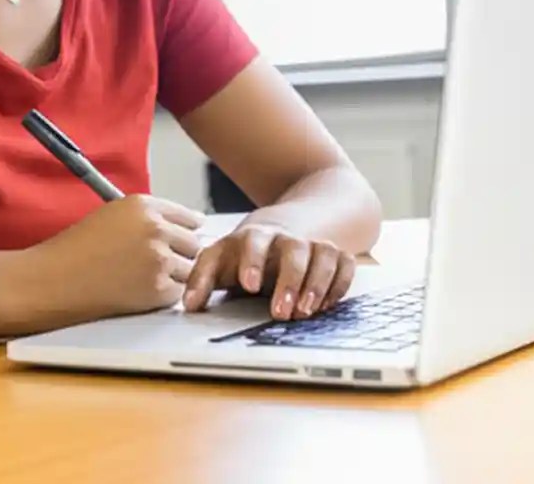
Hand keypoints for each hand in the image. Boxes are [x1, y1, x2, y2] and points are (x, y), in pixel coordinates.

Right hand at [0, 195, 204, 332]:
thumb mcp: (113, 215)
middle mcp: (156, 228)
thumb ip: (148, 217)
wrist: (52, 280)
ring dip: (175, 276)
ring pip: (190, 269)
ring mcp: (159, 259)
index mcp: (145, 205)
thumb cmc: (75, 249)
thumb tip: (189, 226)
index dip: (185, 233)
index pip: (190, 218)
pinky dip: (165, 296)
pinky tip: (141, 292)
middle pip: (194, 244)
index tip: (182, 242)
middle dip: (181, 255)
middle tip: (156, 265)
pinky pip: (178, 292)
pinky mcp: (157, 289)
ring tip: (144, 279)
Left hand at [182, 224, 355, 320]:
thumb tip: (188, 306)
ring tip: (306, 312)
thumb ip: (202, 279)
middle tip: (280, 312)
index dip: (252, 260)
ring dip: (317, 283)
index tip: (249, 284)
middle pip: (294, 250)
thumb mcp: (222, 257)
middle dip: (288, 281)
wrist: (294, 220)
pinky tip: (327, 305)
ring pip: (324, 254)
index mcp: (256, 236)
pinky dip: (339, 283)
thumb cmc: (250, 249)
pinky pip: (345, 264)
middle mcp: (288, 237)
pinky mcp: (337, 253)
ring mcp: (315, 243)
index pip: (253, 242)